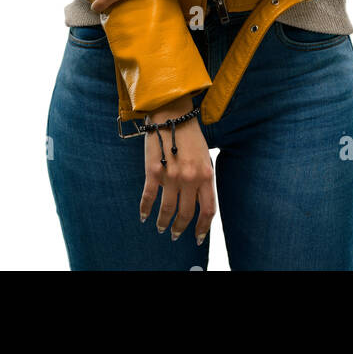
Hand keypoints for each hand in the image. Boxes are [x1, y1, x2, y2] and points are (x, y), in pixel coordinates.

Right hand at [139, 94, 215, 244]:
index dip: (203, 227)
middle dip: (181, 228)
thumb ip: (203, 178)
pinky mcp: (153, 173)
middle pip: (186, 213)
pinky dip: (145, 210)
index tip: (198, 237)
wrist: (172, 116)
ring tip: (160, 228)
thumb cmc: (190, 136)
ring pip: (167, 210)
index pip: (208, 209)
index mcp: (206, 174)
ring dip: (163, 223)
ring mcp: (171, 177)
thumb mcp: (204, 157)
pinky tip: (144, 216)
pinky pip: (148, 198)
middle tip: (176, 235)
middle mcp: (190, 178)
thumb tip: (198, 201)